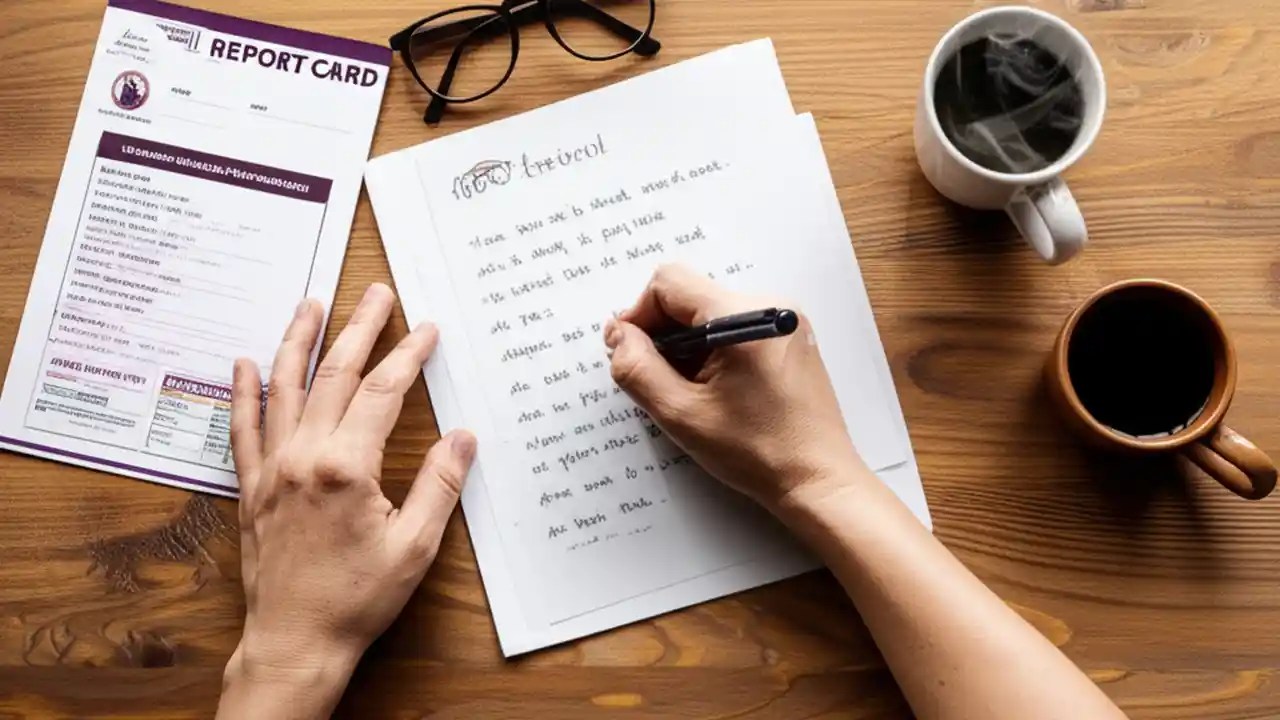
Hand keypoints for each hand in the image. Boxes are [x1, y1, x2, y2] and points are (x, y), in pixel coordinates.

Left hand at [219, 284, 475, 717]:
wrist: (295, 641)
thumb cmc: (356, 599)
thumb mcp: (415, 547)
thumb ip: (439, 485)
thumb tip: (464, 437)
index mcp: (346, 467)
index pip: (381, 392)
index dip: (408, 355)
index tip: (427, 329)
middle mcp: (302, 457)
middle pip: (333, 375)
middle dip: (358, 328)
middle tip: (376, 294)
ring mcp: (271, 469)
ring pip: (284, 388)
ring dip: (299, 341)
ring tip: (310, 304)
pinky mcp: (252, 488)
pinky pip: (242, 428)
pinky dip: (243, 393)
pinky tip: (244, 364)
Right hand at [605, 264, 863, 512]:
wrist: (818, 479)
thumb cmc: (757, 452)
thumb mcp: (681, 414)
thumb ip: (638, 368)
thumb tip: (618, 334)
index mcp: (744, 317)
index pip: (670, 282)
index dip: (639, 315)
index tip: (631, 354)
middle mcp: (770, 306)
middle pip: (691, 295)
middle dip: (665, 334)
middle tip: (660, 382)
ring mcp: (785, 320)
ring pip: (711, 311)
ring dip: (690, 344)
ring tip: (693, 392)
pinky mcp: (791, 336)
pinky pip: (737, 325)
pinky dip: (715, 349)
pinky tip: (718, 389)